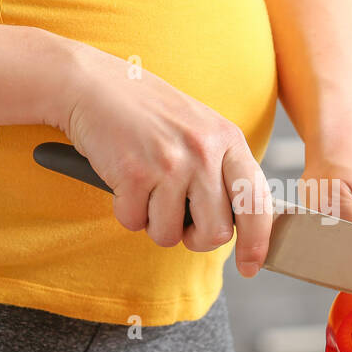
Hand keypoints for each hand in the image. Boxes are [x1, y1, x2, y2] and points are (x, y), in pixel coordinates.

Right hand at [59, 43, 272, 275]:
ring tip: (146, 189)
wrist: (94, 85)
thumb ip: (221, 169)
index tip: (250, 266)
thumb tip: (238, 224)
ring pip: (170, 234)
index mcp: (228, 140)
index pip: (257, 202)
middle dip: (196, 239)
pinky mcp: (133, 173)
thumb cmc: (147, 113)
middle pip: (217, 232)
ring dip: (153, 223)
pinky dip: (125, 210)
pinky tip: (124, 180)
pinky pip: (134, 222)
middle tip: (180, 223)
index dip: (257, 242)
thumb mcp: (199, 130)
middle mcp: (204, 151)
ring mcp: (170, 162)